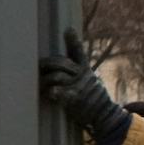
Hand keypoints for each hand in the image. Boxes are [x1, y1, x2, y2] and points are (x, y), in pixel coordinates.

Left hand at [41, 30, 130, 144]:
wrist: (104, 115)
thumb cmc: (92, 96)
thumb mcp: (90, 80)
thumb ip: (78, 70)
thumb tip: (67, 62)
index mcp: (85, 69)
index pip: (78, 52)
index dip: (73, 41)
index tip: (68, 30)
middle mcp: (83, 75)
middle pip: (61, 63)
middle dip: (46, 63)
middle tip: (38, 66)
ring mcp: (78, 86)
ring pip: (56, 76)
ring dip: (45, 79)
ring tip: (39, 83)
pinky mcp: (74, 99)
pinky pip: (58, 92)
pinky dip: (51, 92)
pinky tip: (49, 92)